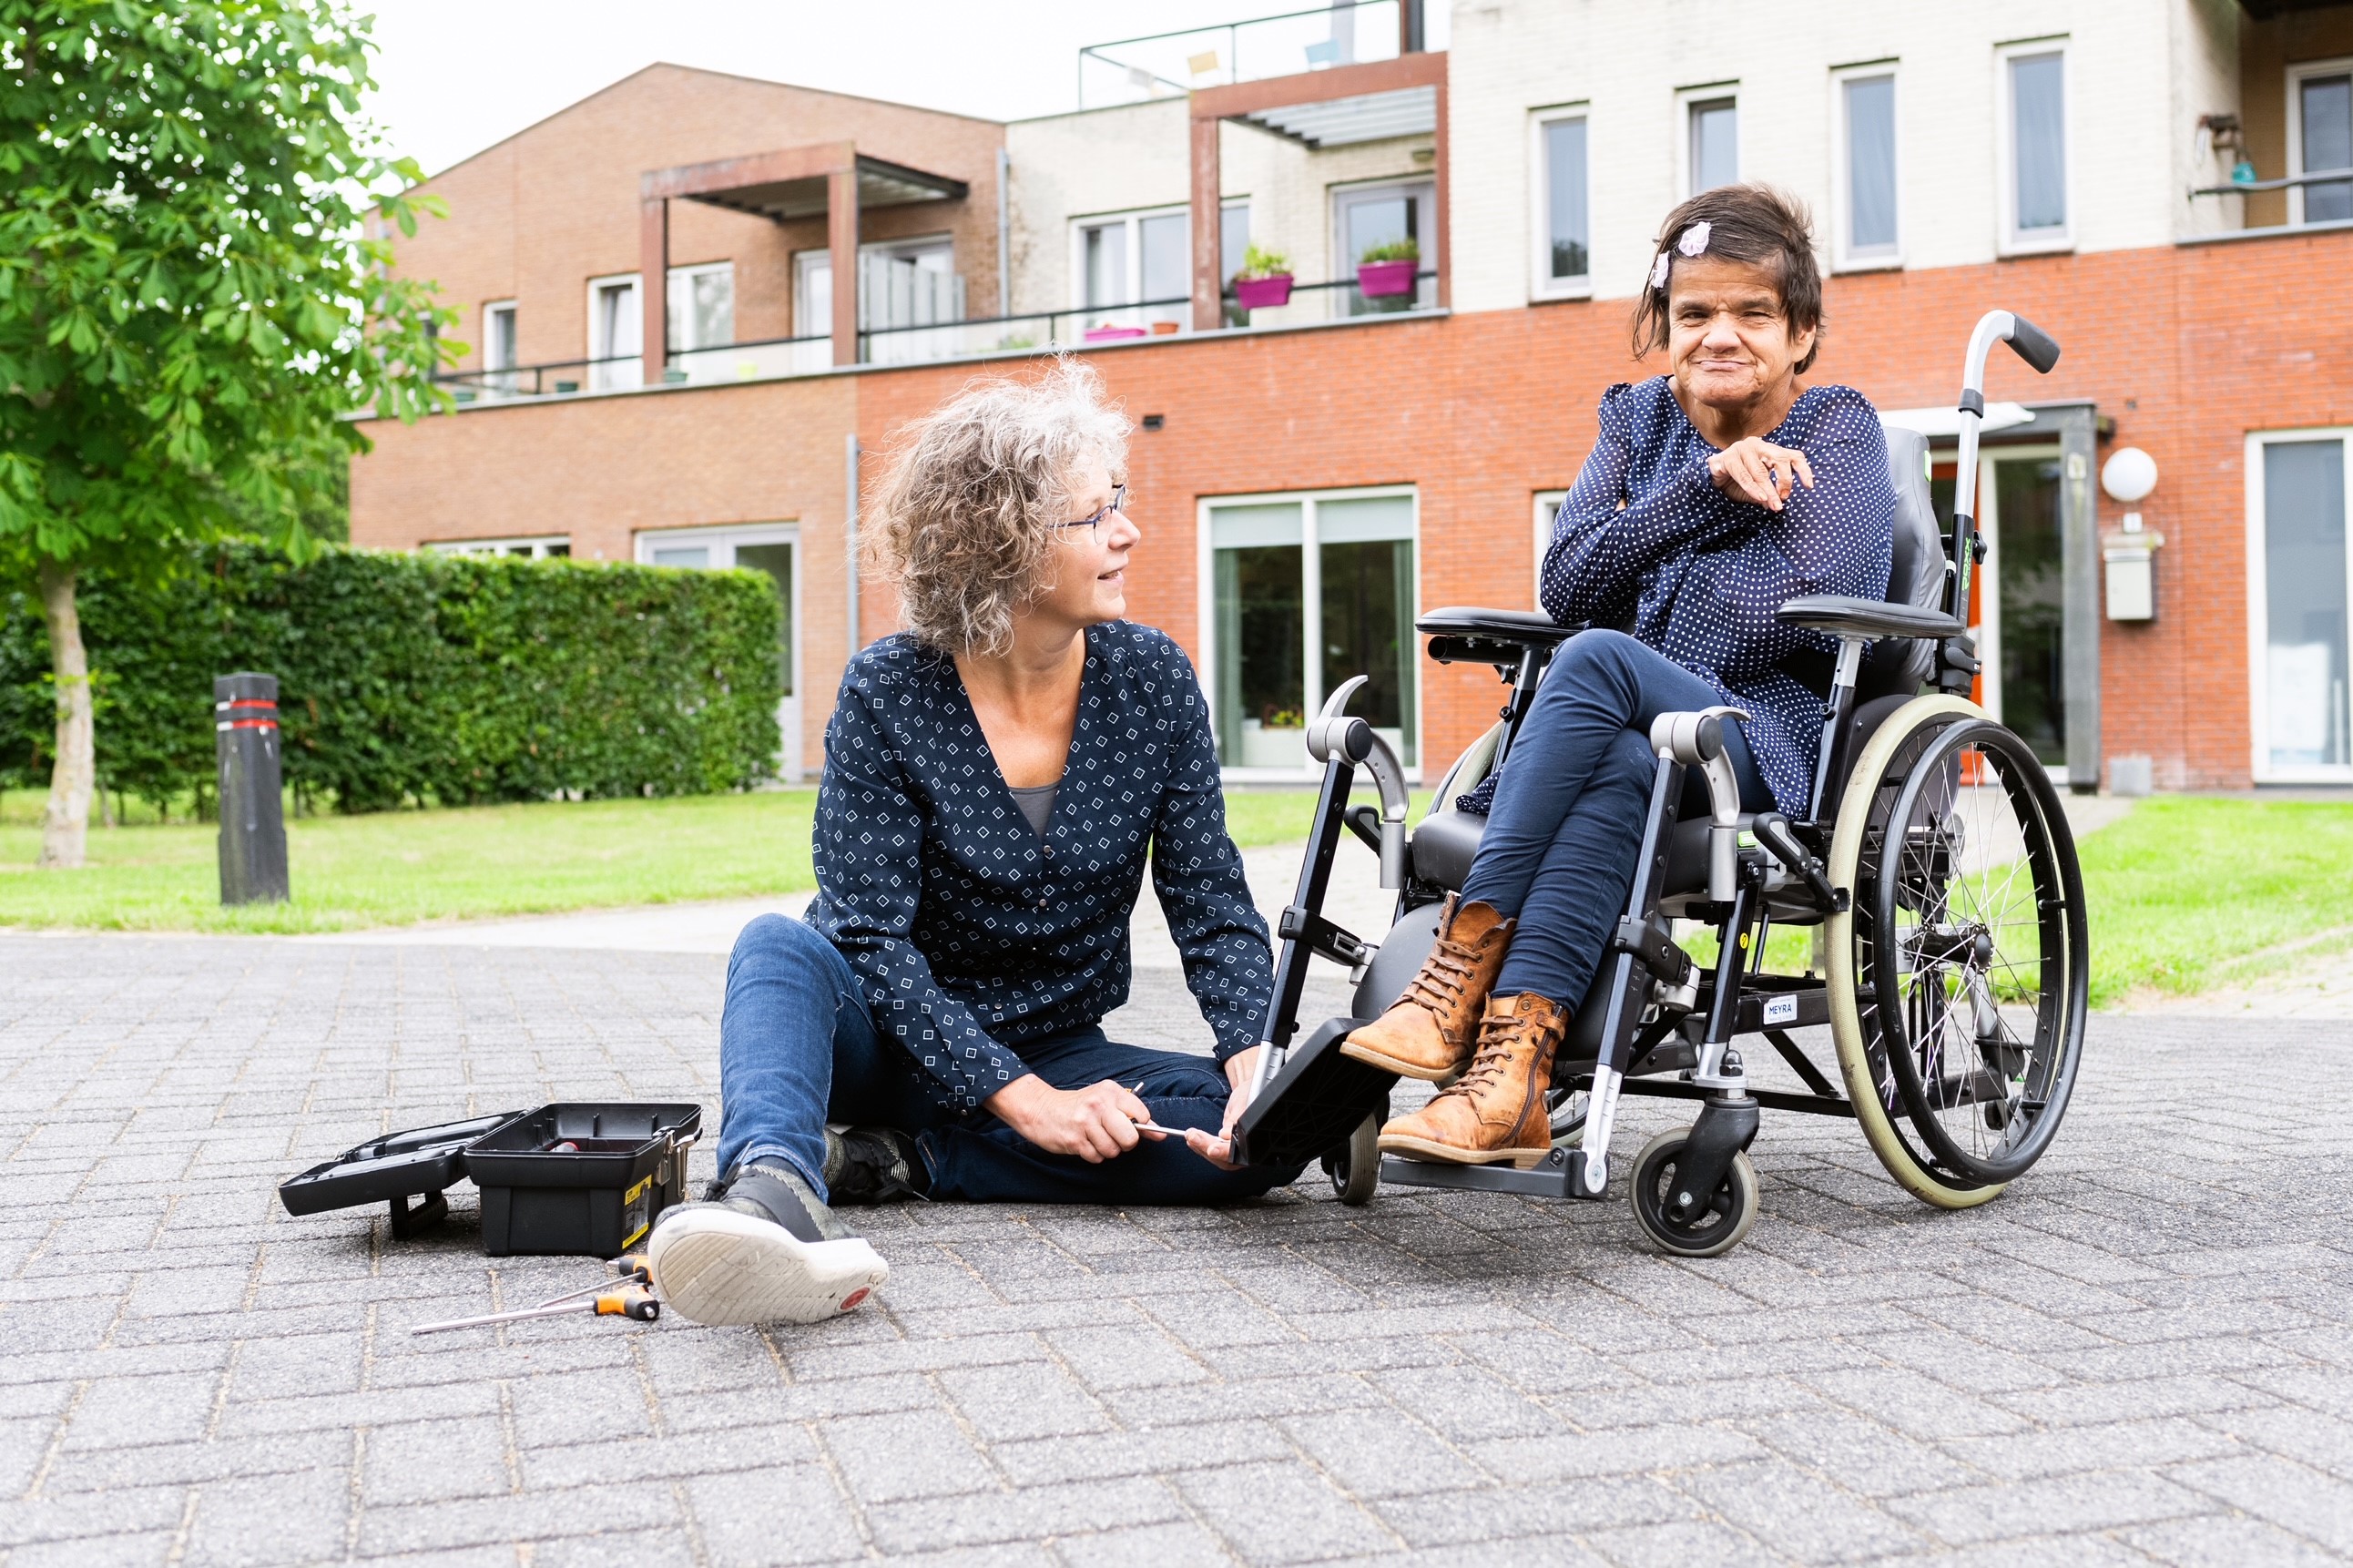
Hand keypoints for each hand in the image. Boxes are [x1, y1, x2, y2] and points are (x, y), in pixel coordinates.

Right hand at [986, 1075, 1156, 1162]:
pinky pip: (1096, 1158)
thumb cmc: (1079, 1106)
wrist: (1041, 1109)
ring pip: (1113, 1151)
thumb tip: (1160, 1133)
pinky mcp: (1074, 1140)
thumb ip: (1133, 1115)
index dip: (1140, 1126)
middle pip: (1130, 1138)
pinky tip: (1084, 1142)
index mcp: (1110, 1092)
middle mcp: (1099, 1105)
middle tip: (1114, 1137)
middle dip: (1125, 1143)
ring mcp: (1085, 1123)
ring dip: (1106, 1150)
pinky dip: (1093, 1155)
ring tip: (1095, 1138)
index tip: (1129, 1126)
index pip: (1142, 1114)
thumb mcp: (1106, 1102)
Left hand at [1184, 1046, 1260, 1171]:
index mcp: (1259, 1141)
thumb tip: (1226, 1135)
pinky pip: (1214, 1153)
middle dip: (1207, 1148)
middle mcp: (1249, 1151)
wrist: (1248, 1093)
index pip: (1241, 1152)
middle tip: (1193, 1137)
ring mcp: (1238, 1151)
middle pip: (1227, 1159)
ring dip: (1201, 1148)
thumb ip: (1236, 1120)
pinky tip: (1192, 1140)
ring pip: (1219, 1158)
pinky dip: (1201, 1147)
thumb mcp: (1243, 1104)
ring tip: (1189, 1135)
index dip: (1225, 1152)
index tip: (1211, 1149)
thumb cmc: (1250, 1096)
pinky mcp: (1227, 1148)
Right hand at [1707, 438, 1814, 511]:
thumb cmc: (1736, 483)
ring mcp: (1742, 448)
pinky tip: (1760, 498)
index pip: (1794, 455)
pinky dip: (1753, 488)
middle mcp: (1758, 445)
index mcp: (1770, 450)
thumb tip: (1779, 504)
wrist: (1710, 482)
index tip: (1809, 487)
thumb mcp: (1759, 490)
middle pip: (1781, 458)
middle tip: (1784, 499)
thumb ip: (1770, 493)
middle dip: (1785, 481)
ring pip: (1762, 470)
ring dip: (1769, 490)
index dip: (1803, 470)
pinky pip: (1744, 475)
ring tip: (1774, 506)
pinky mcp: (1728, 456)